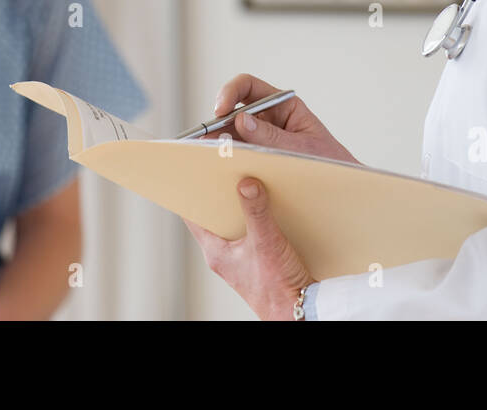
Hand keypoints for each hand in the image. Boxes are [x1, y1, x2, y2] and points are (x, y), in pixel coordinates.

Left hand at [183, 178, 313, 319]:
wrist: (295, 312)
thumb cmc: (275, 288)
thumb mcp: (265, 242)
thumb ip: (256, 211)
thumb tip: (246, 184)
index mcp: (216, 252)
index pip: (194, 218)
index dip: (192, 195)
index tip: (193, 176)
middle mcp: (225, 256)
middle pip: (217, 218)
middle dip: (223, 197)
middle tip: (227, 175)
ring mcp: (241, 259)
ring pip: (236, 226)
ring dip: (243, 208)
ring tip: (251, 187)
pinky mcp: (259, 261)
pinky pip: (252, 233)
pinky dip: (258, 220)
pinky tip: (271, 211)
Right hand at [203, 73, 358, 164]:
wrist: (344, 192)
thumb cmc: (331, 164)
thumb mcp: (301, 149)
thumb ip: (271, 137)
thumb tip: (240, 120)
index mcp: (283, 106)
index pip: (249, 87)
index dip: (230, 92)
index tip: (220, 109)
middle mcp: (268, 119)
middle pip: (233, 111)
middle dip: (217, 123)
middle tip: (203, 139)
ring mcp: (260, 139)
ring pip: (230, 134)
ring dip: (217, 143)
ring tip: (205, 155)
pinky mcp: (256, 159)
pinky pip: (236, 154)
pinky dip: (224, 159)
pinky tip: (216, 168)